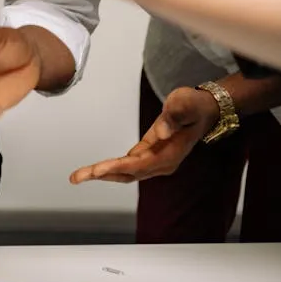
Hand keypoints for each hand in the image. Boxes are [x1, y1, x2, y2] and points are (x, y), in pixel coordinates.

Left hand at [70, 86, 219, 183]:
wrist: (204, 110)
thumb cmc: (193, 106)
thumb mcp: (185, 103)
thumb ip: (173, 117)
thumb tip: (160, 133)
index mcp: (169, 155)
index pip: (139, 165)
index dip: (117, 168)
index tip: (97, 170)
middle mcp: (162, 163)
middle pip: (128, 174)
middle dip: (102, 175)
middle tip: (76, 177)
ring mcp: (155, 162)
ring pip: (125, 173)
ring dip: (102, 175)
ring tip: (77, 177)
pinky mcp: (148, 156)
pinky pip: (126, 166)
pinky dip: (109, 168)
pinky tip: (93, 171)